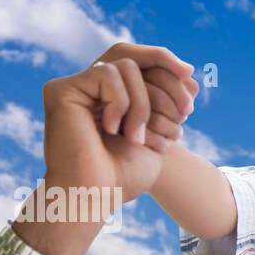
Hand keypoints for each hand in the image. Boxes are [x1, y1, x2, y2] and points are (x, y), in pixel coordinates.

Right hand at [42, 44, 195, 200]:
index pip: (139, 65)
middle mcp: (88, 89)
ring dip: (142, 104)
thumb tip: (191, 77)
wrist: (94, 198)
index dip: (166, 66)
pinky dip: (121, 103)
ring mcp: (74, 88)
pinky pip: (107, 74)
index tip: (193, 91)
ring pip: (124, 66)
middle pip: (133, 57)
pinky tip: (113, 129)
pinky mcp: (61, 90)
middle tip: (186, 110)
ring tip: (136, 137)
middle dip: (166, 77)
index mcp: (107, 99)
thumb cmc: (121, 179)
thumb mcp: (155, 137)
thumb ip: (167, 106)